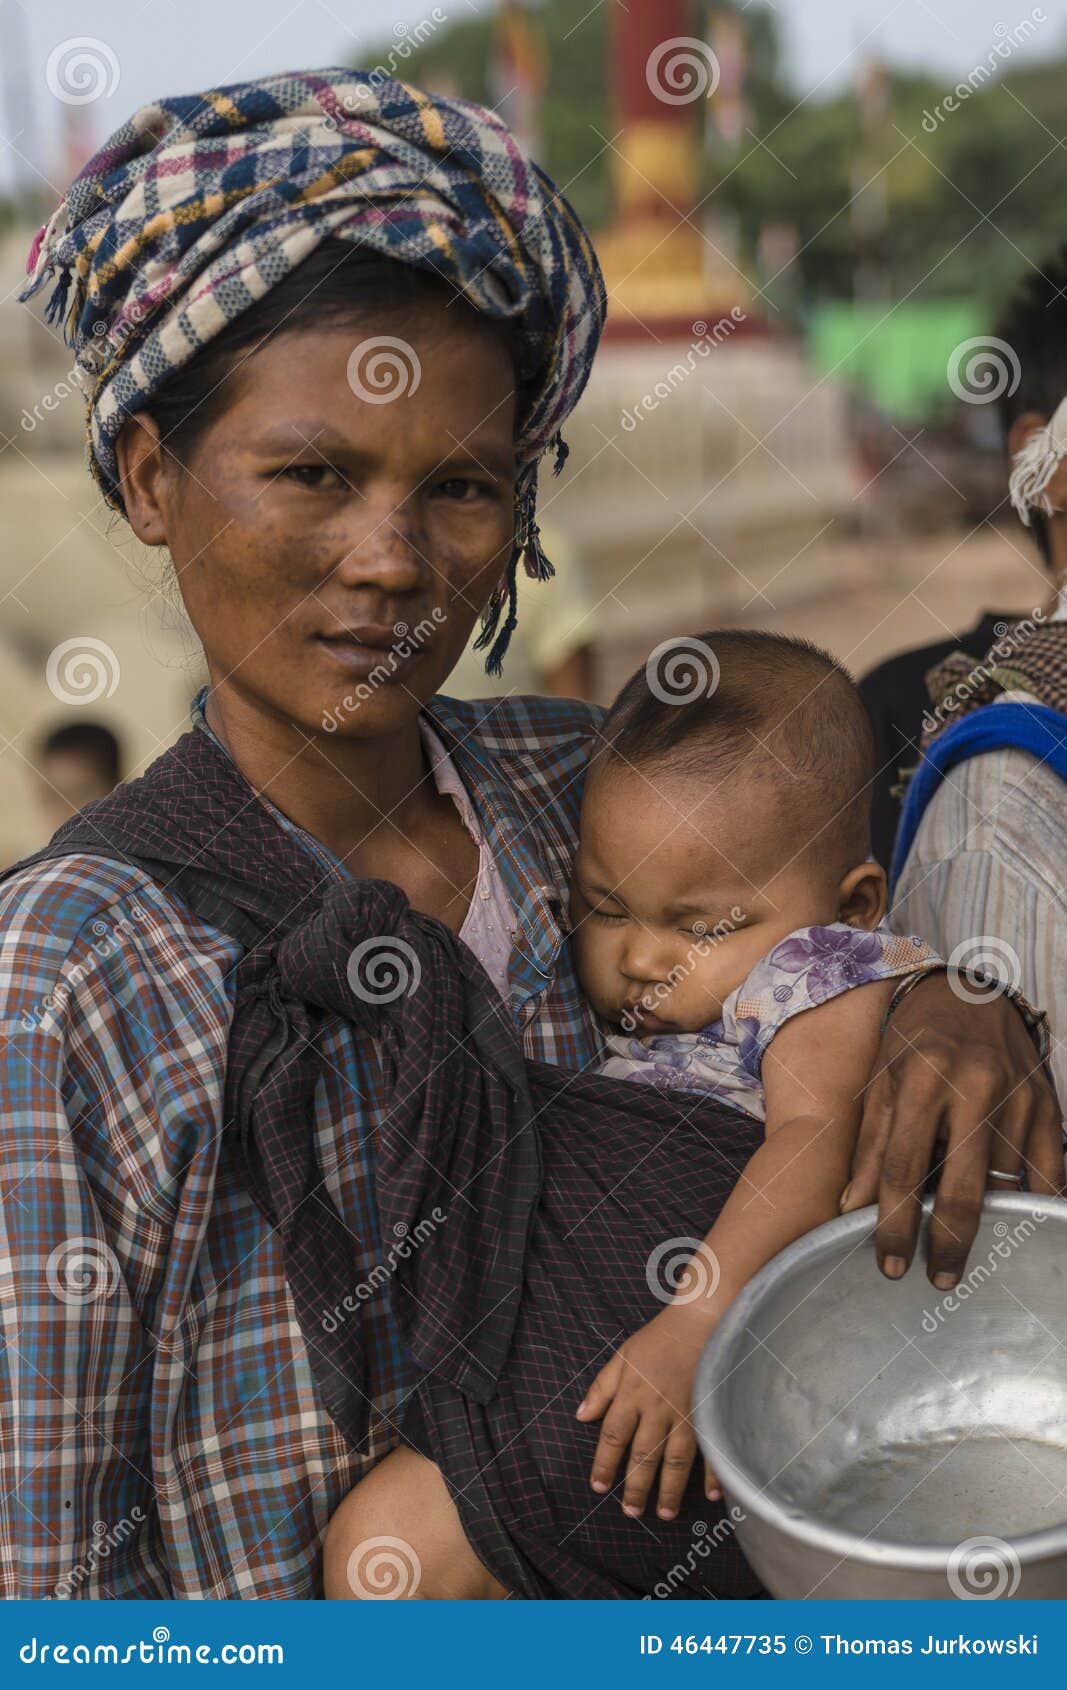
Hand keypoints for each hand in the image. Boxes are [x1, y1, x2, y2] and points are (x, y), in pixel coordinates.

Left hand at [576, 1305, 720, 1520]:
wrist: (701, 1320)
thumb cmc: (659, 1338)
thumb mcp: (622, 1356)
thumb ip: (602, 1388)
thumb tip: (581, 1416)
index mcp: (632, 1394)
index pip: (613, 1436)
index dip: (604, 1463)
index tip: (598, 1487)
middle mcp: (657, 1408)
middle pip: (643, 1455)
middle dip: (636, 1488)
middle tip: (631, 1513)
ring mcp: (687, 1412)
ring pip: (676, 1460)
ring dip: (670, 1490)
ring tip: (665, 1514)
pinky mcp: (711, 1411)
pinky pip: (712, 1448)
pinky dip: (713, 1474)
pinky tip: (712, 1496)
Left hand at [842, 973, 1063, 1285]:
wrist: (967, 992)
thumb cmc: (913, 1039)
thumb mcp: (879, 1079)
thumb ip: (869, 1145)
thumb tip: (850, 1209)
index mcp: (923, 1076)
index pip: (905, 1167)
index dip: (896, 1223)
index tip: (891, 1265)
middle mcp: (976, 1085)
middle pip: (965, 1186)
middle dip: (949, 1242)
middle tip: (938, 1280)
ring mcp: (1020, 1095)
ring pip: (1008, 1184)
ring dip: (990, 1227)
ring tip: (970, 1256)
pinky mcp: (1050, 1104)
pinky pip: (1049, 1172)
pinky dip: (1033, 1204)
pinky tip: (1016, 1229)